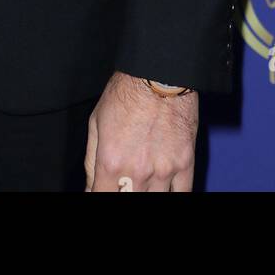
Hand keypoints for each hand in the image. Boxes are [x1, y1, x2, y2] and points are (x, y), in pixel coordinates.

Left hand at [84, 71, 197, 190]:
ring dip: (145, 192)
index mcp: (111, 162)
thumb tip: (90, 187)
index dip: (98, 196)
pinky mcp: (185, 163)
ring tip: (140, 181)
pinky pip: (182, 194)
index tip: (102, 189)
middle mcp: (138, 171)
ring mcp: (164, 170)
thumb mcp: (96, 123)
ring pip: (154, 200)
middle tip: (122, 182)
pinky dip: (171, 194)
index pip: (101, 198)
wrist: (158, 73)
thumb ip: (91, 161)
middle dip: (122, 193)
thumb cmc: (126, 93)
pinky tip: (162, 188)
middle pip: (129, 201)